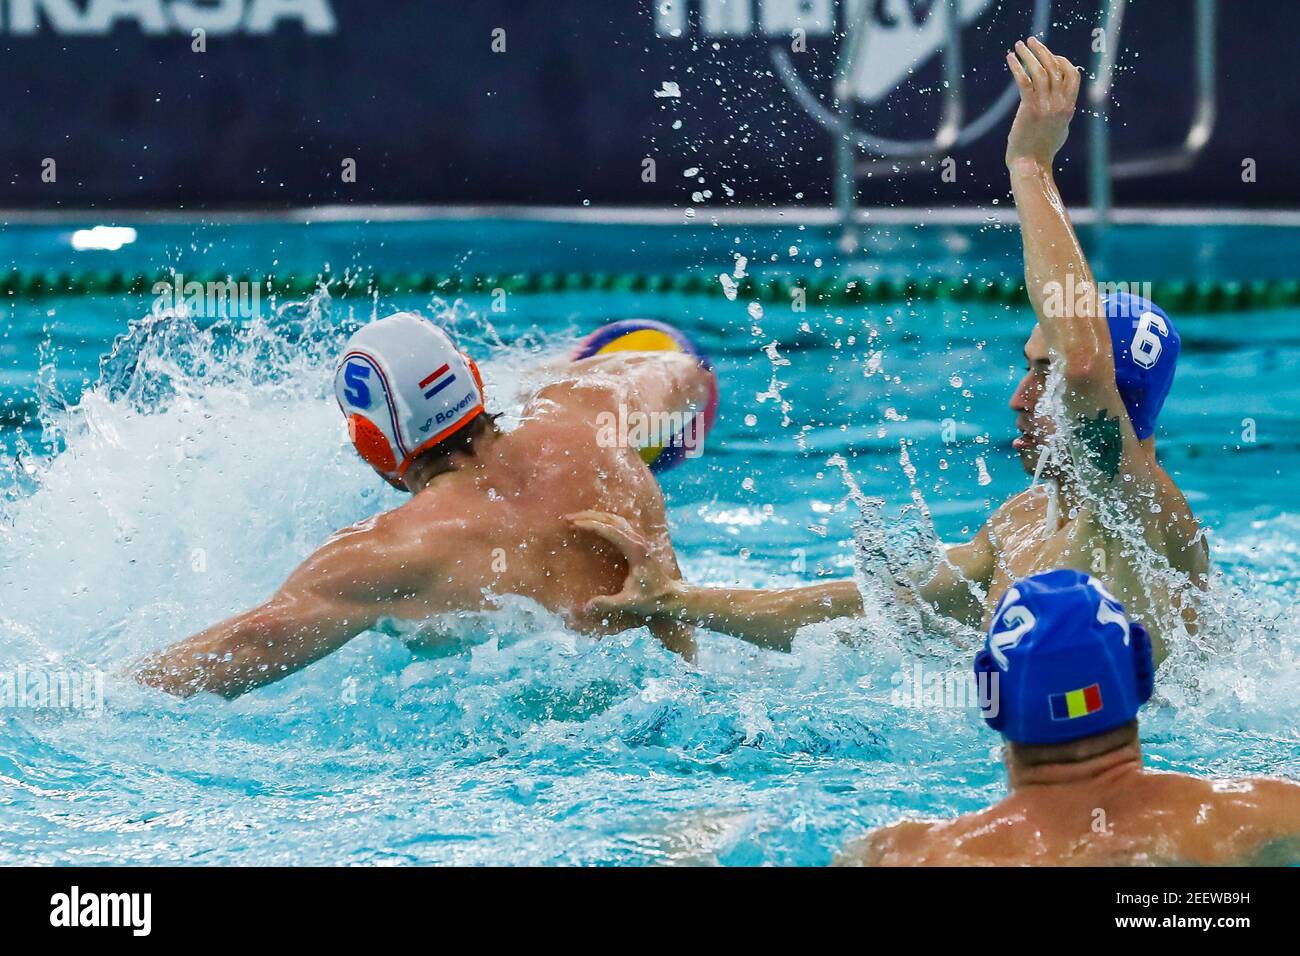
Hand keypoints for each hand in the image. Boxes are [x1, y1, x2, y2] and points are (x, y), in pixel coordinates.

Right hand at [568, 510, 682, 617]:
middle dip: (589, 516)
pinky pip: (619, 525)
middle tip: (568, 518)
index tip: (574, 524)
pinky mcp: (637, 543)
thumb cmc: (652, 599)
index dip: (591, 525)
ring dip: (596, 516)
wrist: (671, 597)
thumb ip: (608, 604)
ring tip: (577, 519)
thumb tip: (587, 606)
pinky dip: (604, 521)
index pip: (611, 530)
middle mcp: (637, 541)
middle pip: (611, 519)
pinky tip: (594, 524)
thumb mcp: (629, 603)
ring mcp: (639, 540)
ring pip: (616, 519)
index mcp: (635, 550)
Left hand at [1005, 37, 1080, 168]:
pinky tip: (1010, 58)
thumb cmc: (1041, 152)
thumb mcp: (1058, 130)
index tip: (1049, 55)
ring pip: (1040, 71)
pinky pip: (1024, 81)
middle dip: (1043, 51)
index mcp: (1069, 108)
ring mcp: (1045, 106)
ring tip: (1018, 45)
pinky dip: (1017, 67)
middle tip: (1031, 41)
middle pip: (1056, 68)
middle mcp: (1060, 104)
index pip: (1072, 75)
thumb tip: (1060, 106)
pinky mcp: (1029, 109)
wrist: (1031, 166)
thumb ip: (1060, 114)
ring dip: (1029, 54)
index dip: (1062, 61)